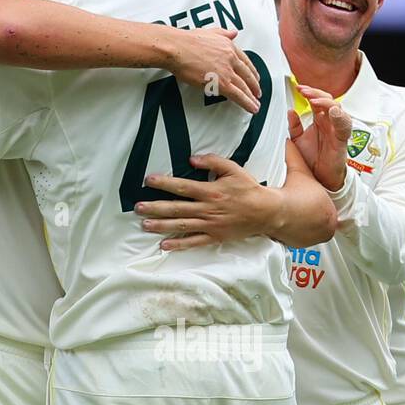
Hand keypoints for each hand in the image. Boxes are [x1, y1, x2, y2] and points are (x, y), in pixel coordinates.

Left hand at [133, 154, 274, 249]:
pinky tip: (164, 245)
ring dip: (162, 225)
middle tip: (137, 207)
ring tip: (144, 224)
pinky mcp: (215, 236)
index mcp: (211, 191)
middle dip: (155, 207)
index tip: (148, 180)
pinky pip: (194, 242)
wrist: (267, 212)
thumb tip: (192, 159)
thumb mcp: (233, 169)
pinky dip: (179, 244)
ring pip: (182, 225)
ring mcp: (211, 224)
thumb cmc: (248, 188)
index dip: (164, 183)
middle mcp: (208, 209)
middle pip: (177, 208)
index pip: (182, 187)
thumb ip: (212, 162)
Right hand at [163, 27, 260, 113]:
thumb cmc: (187, 41)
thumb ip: (223, 33)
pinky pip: (237, 95)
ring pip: (244, 87)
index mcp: (229, 46)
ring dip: (252, 97)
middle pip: (247, 75)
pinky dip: (246, 103)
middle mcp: (231, 58)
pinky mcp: (220, 83)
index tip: (254, 77)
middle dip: (254, 86)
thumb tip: (233, 33)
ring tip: (255, 104)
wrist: (177, 48)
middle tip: (257, 93)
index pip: (245, 61)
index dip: (251, 71)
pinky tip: (251, 107)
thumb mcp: (210, 32)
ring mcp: (227, 71)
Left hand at [287, 85, 350, 189]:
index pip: (317, 100)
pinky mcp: (342, 140)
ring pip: (337, 109)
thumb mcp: (297, 140)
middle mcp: (329, 122)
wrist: (320, 177)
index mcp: (319, 119)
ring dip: (326, 102)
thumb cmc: (312, 159)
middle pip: (327, 100)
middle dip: (315, 93)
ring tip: (314, 101)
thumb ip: (294, 125)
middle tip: (304, 91)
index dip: (309, 92)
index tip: (298, 88)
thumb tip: (290, 111)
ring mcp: (336, 129)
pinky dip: (340, 117)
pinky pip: (345, 126)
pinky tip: (333, 112)